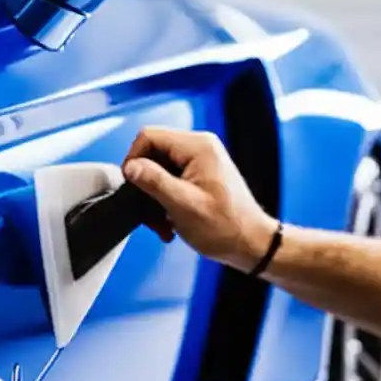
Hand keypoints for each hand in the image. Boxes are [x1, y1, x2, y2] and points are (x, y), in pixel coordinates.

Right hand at [123, 127, 276, 272]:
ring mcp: (199, 160)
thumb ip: (154, 182)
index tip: (132, 187)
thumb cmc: (225, 227)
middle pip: (152, 153)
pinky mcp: (198, 174)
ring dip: (153, 197)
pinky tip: (169, 221)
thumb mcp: (183, 205)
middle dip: (144, 183)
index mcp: (198, 147)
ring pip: (157, 169)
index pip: (148, 136)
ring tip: (161, 223)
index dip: (134, 160)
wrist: (250, 244)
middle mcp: (199, 147)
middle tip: (148, 212)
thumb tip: (129, 167)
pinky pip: (169, 179)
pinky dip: (164, 200)